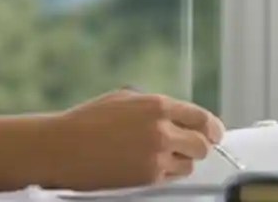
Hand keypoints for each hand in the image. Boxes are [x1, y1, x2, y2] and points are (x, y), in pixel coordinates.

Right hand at [47, 89, 223, 189]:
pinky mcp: (147, 177)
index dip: (213, 127)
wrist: (63, 148)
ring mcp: (156, 156)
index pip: (202, 118)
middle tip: (193, 147)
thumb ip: (155, 106)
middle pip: (202, 144)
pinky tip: (150, 165)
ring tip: (163, 155)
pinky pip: (171, 177)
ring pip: (189, 164)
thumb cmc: (89, 121)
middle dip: (200, 146)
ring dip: (182, 160)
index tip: (215, 133)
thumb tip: (178, 116)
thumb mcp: (125, 99)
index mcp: (158, 106)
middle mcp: (161, 130)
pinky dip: (167, 172)